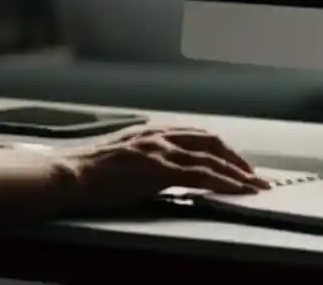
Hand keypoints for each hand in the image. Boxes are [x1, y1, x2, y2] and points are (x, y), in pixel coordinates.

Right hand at [63, 126, 270, 211]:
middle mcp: (160, 135)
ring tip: (254, 186)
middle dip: (235, 158)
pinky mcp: (157, 168)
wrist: (68, 176)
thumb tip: (165, 173)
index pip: (197, 135)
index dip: (220, 149)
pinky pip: (200, 175)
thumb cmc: (88, 174)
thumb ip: (147, 159)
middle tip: (252, 175)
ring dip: (236, 173)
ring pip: (210, 158)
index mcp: (153, 132)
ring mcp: (159, 150)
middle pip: (210, 141)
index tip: (235, 162)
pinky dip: (223, 182)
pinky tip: (236, 190)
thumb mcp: (124, 158)